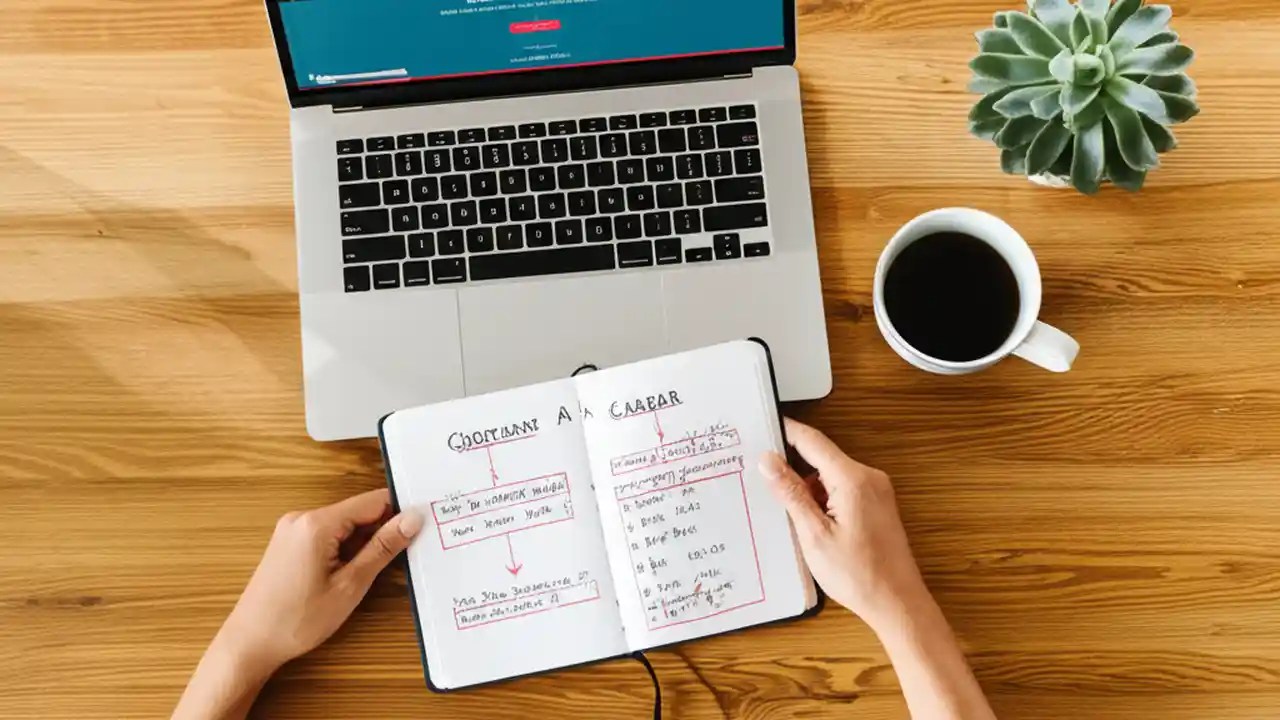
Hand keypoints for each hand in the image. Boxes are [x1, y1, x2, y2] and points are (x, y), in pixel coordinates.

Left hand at [218, 488, 423, 672]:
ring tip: (374, 573)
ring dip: (363, 544)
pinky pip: (327, 536)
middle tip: (404, 557)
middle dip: (382, 531)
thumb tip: (413, 519)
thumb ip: (382, 548)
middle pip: (358, 512)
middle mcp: (301, 518)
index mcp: (317, 524)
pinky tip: (350, 574)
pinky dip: (345, 550)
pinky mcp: (288, 543)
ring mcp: (291, 530)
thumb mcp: (350, 586)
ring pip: (344, 526)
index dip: (400, 513)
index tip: (423, 527)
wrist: (249, 643)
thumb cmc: (297, 620)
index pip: (373, 501)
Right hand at [760, 418, 926, 625]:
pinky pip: (843, 488)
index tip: (760, 429)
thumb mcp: (814, 534)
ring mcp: (876, 490)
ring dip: (809, 487)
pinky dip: (824, 498)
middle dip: (792, 467)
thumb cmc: (859, 575)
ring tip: (790, 515)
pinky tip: (812, 523)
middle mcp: (869, 477)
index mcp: (853, 479)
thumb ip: (791, 493)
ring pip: (831, 474)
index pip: (812, 441)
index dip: (785, 432)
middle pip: (821, 457)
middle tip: (765, 482)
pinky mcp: (877, 504)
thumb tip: (768, 461)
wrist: (897, 603)